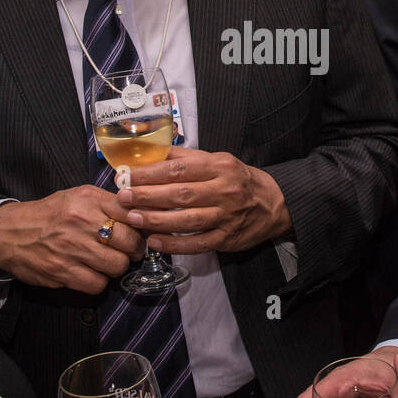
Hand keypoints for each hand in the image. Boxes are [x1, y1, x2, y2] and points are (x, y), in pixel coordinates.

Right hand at [0, 186, 143, 293]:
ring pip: (117, 265)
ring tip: (106, 262)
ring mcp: (72, 247)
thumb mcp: (77, 197)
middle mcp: (81, 221)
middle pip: (129, 241)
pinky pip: (97, 284)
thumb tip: (140, 216)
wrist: (9, 233)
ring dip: (115, 267)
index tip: (141, 232)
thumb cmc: (50, 215)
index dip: (141, 225)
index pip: (131, 212)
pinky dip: (98, 282)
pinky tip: (91, 273)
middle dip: (133, 250)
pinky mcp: (62, 271)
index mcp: (87, 199)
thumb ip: (108, 203)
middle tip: (128, 251)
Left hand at [116, 147, 291, 254]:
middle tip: (123, 197)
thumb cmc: (238, 179)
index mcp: (220, 166)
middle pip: (180, 194)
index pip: (180, 168)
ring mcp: (227, 216)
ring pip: (187, 219)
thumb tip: (150, 153)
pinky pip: (197, 243)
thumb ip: (185, 158)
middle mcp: (225, 190)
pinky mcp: (227, 239)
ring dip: (156, 220)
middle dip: (148, 196)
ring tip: (132, 218)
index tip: (127, 176)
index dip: (151, 173)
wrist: (274, 204)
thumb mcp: (218, 160)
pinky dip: (174, 244)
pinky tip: (155, 242)